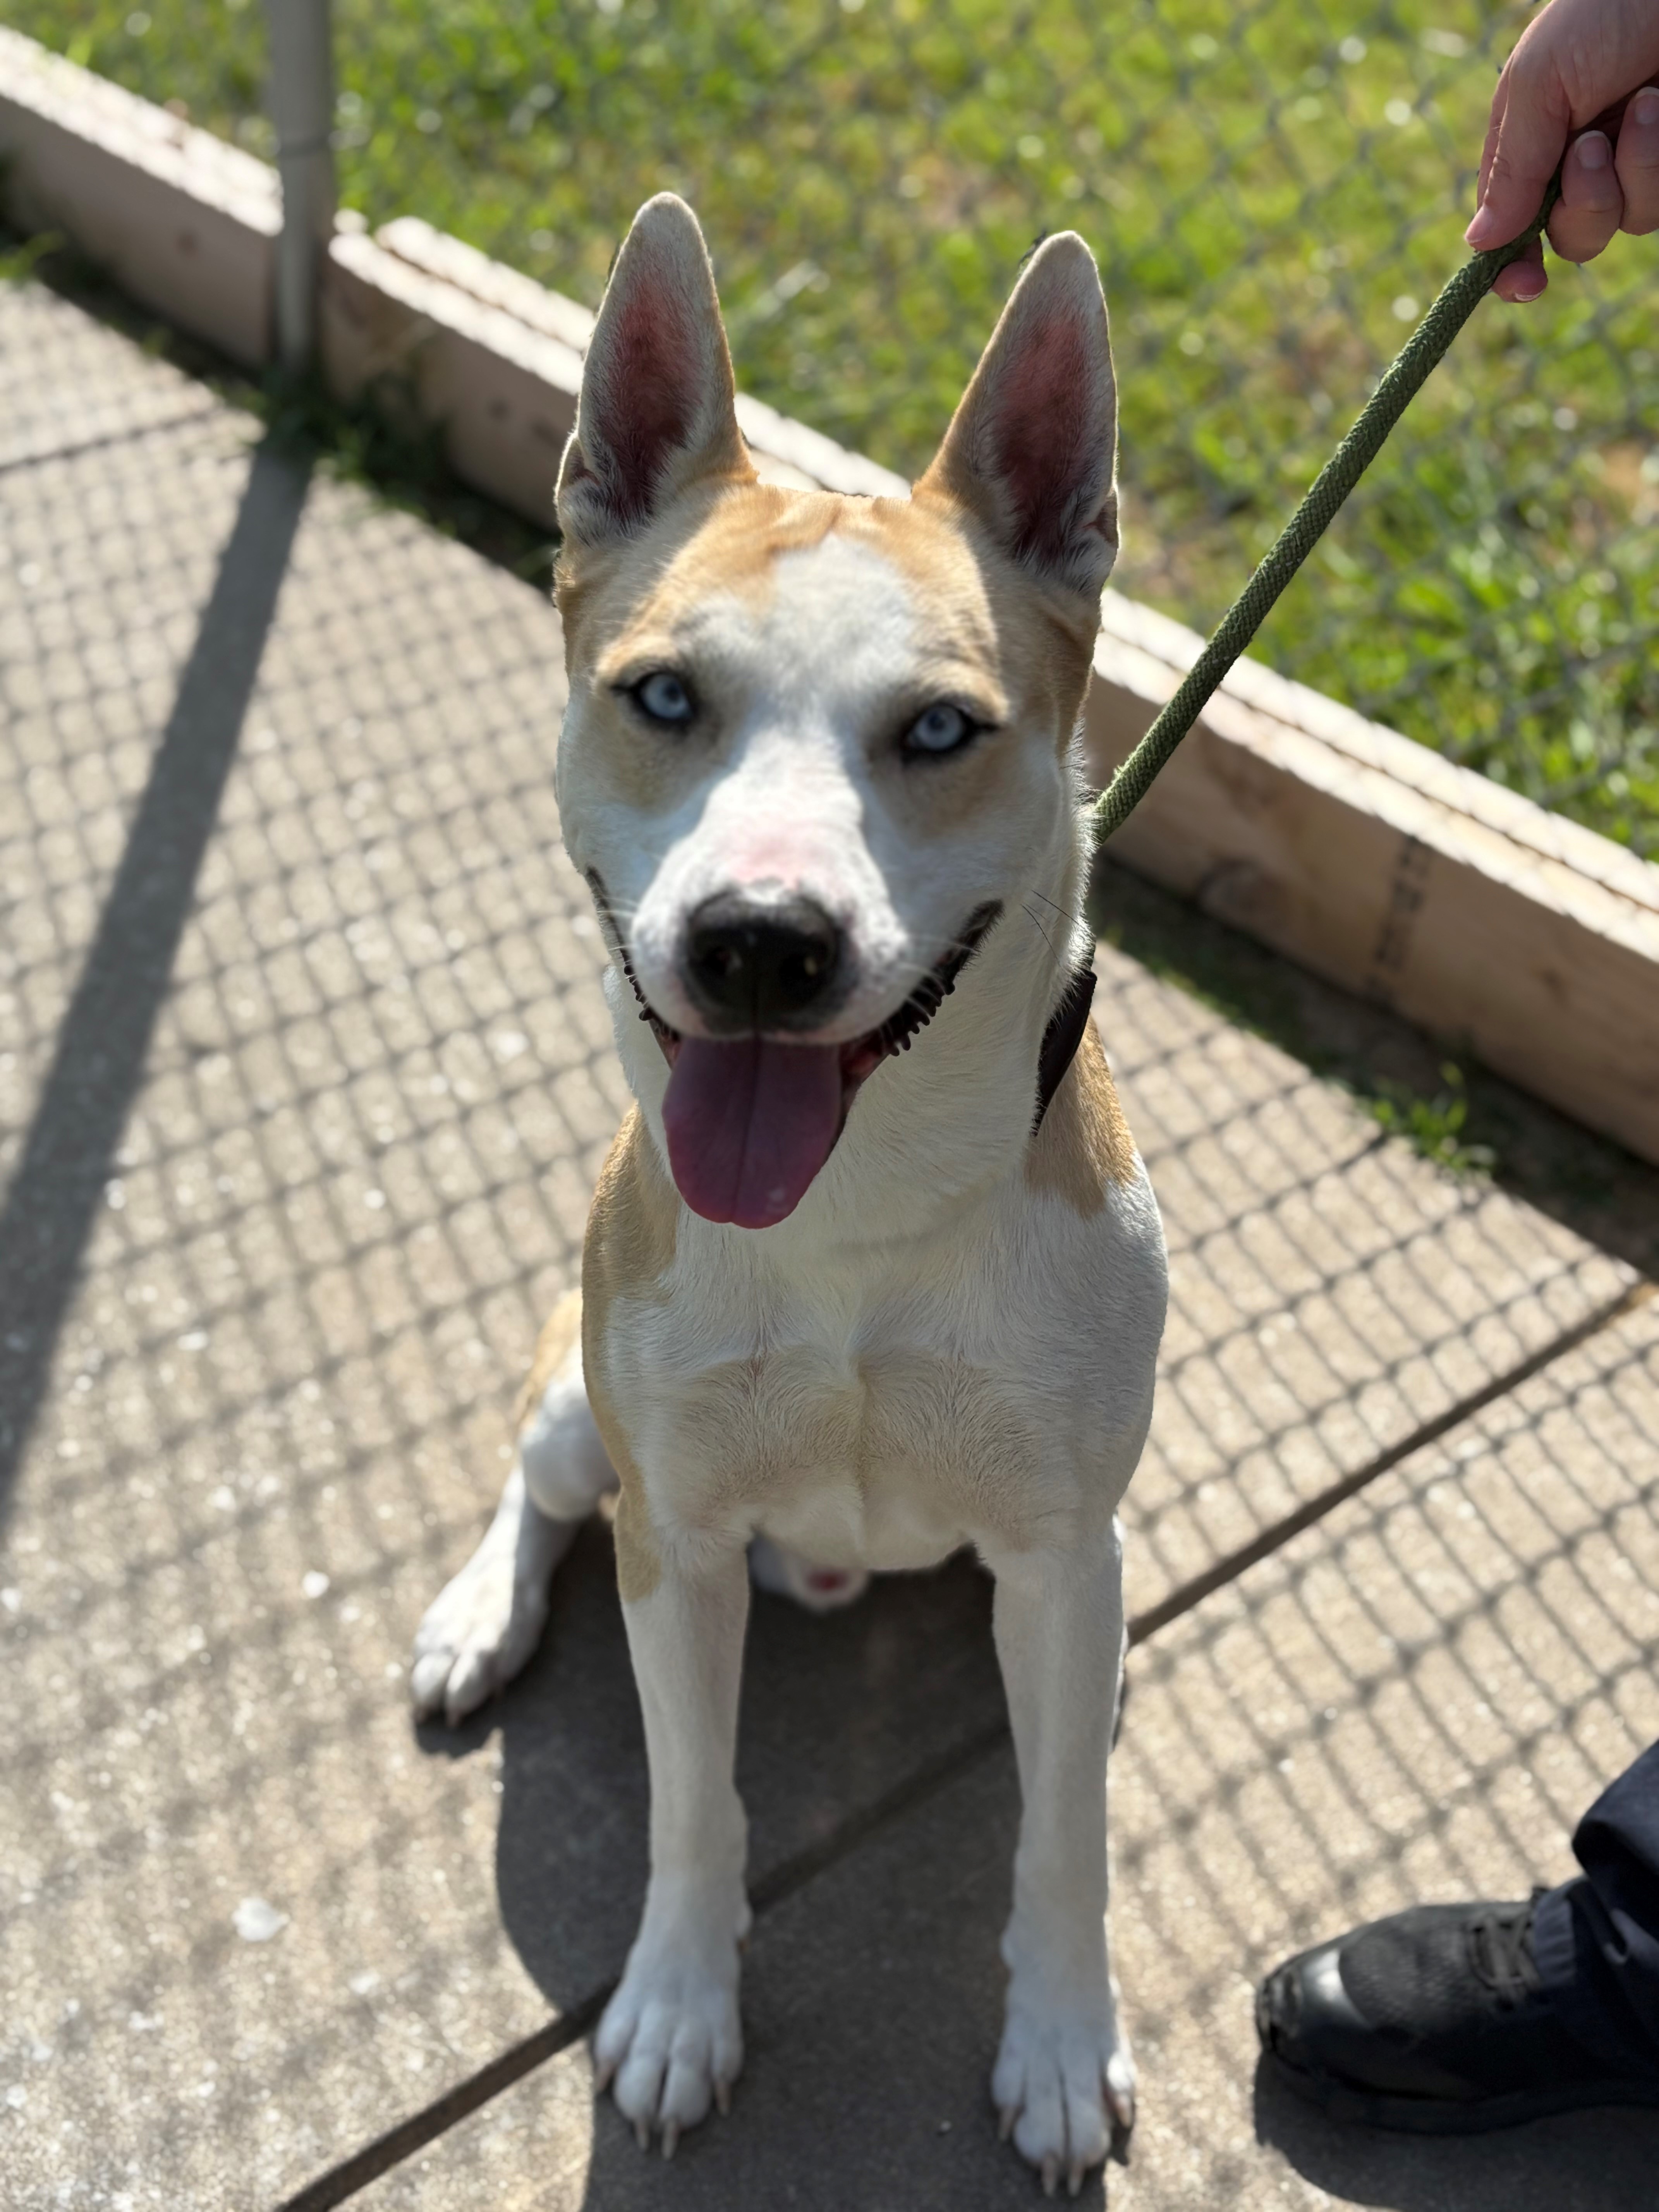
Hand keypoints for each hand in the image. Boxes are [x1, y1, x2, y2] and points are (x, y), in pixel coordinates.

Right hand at [1465, 0, 1658, 300]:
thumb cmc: (1603, 13)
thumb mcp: (1538, 83)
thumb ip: (1510, 168)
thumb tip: (1478, 244)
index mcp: (1531, 149)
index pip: (1510, 231)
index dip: (1512, 267)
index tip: (1526, 283)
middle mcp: (1579, 164)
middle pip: (1572, 239)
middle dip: (1582, 203)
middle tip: (1591, 145)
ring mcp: (1631, 164)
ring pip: (1625, 222)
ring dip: (1631, 170)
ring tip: (1644, 103)